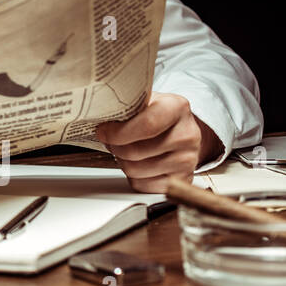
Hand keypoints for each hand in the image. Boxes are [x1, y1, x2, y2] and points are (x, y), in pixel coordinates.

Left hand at [95, 92, 222, 192]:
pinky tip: (136, 162)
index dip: (118, 132)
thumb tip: (98, 111)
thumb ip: (124, 104)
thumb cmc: (155, 113)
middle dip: (115, 147)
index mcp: (176, 107)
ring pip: (136, 170)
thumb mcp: (143, 99)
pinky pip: (144, 186)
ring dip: (122, 161)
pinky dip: (133, 177)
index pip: (147, 125)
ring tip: (123, 150)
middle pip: (135, 152)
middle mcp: (187, 134)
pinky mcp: (184, 179)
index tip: (103, 132)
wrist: (180, 128)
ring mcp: (188, 159)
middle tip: (111, 140)